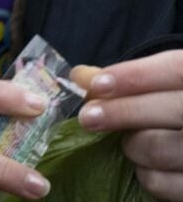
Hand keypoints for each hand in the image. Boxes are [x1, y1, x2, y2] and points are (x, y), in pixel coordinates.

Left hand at [78, 53, 182, 197]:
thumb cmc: (171, 106)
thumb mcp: (160, 86)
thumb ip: (128, 80)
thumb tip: (80, 78)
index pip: (176, 69)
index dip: (136, 75)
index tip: (97, 84)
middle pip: (174, 110)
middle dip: (124, 112)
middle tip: (87, 117)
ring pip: (162, 148)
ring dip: (132, 145)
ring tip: (126, 142)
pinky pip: (163, 183)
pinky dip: (145, 174)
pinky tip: (143, 165)